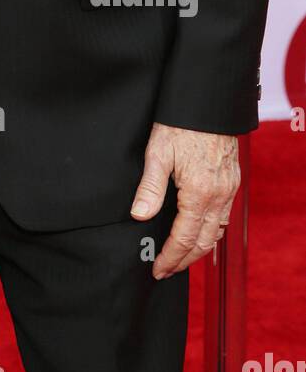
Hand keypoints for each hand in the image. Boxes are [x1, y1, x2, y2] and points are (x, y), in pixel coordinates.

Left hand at [130, 122, 238, 278]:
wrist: (207, 101)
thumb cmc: (180, 124)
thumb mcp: (158, 153)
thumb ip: (150, 189)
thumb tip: (139, 216)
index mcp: (199, 193)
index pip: (184, 238)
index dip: (170, 257)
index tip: (158, 269)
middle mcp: (219, 196)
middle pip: (203, 242)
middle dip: (184, 260)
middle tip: (166, 270)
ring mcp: (229, 189)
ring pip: (217, 232)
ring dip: (199, 249)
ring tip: (180, 257)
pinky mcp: (232, 181)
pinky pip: (224, 217)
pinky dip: (211, 232)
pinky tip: (199, 231)